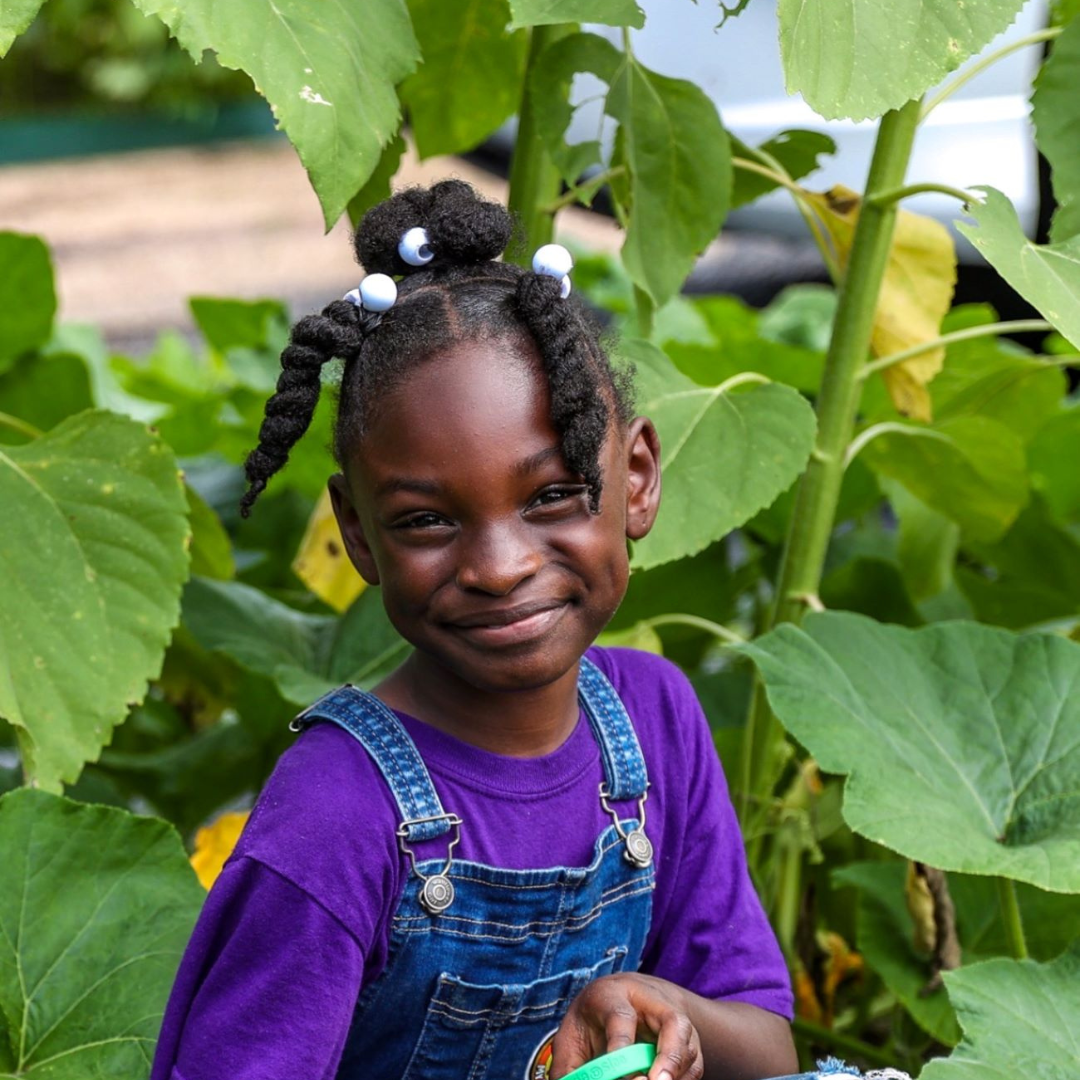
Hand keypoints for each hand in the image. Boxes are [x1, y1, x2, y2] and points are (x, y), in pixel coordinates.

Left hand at [551, 973, 702, 1079]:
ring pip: (689, 1043)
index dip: (621, 1043)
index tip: (626, 1072)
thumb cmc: (592, 1020)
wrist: (621, 998)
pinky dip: (684, 1079)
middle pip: (672, 1023)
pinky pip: (694, 1065)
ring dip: (678, 1070)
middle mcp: (650, 1001)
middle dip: (669, 1056)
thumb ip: (571, 1066)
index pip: (620, 1015)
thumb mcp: (571, 1036)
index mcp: (612, 995)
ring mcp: (673, 1020)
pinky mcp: (687, 1042)